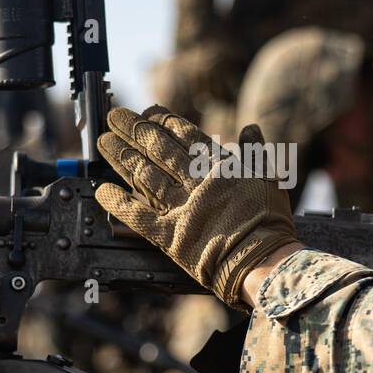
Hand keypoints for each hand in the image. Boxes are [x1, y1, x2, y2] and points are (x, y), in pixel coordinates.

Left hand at [95, 106, 299, 308]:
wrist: (264, 260)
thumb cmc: (271, 222)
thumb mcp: (269, 179)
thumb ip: (256, 152)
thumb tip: (252, 127)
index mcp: (221, 168)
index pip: (186, 136)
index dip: (164, 121)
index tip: (148, 111)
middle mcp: (197, 183)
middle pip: (159, 151)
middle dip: (134, 130)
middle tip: (115, 117)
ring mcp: (182, 209)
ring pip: (145, 176)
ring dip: (122, 157)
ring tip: (104, 142)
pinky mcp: (171, 236)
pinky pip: (138, 217)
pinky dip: (118, 203)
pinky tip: (102, 191)